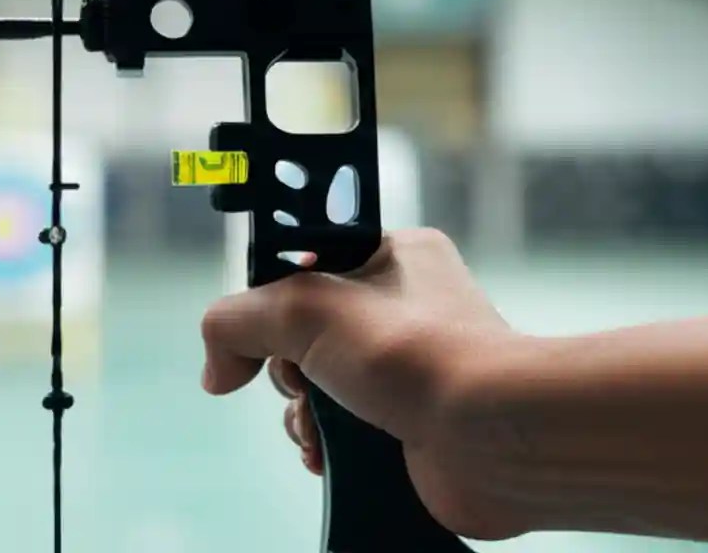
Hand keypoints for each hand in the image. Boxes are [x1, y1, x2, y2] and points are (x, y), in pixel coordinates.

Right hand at [200, 229, 530, 539]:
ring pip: (315, 384)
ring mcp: (406, 366)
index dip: (274, 296)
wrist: (490, 437)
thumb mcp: (305, 308)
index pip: (306, 263)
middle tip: (304, 377)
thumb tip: (216, 368)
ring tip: (319, 426)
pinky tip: (328, 453)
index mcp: (392, 255)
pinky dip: (324, 442)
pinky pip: (340, 426)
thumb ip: (237, 321)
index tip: (262, 326)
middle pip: (300, 331)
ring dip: (300, 412)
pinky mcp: (408, 419)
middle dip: (285, 367)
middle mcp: (403, 306)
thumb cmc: (415, 352)